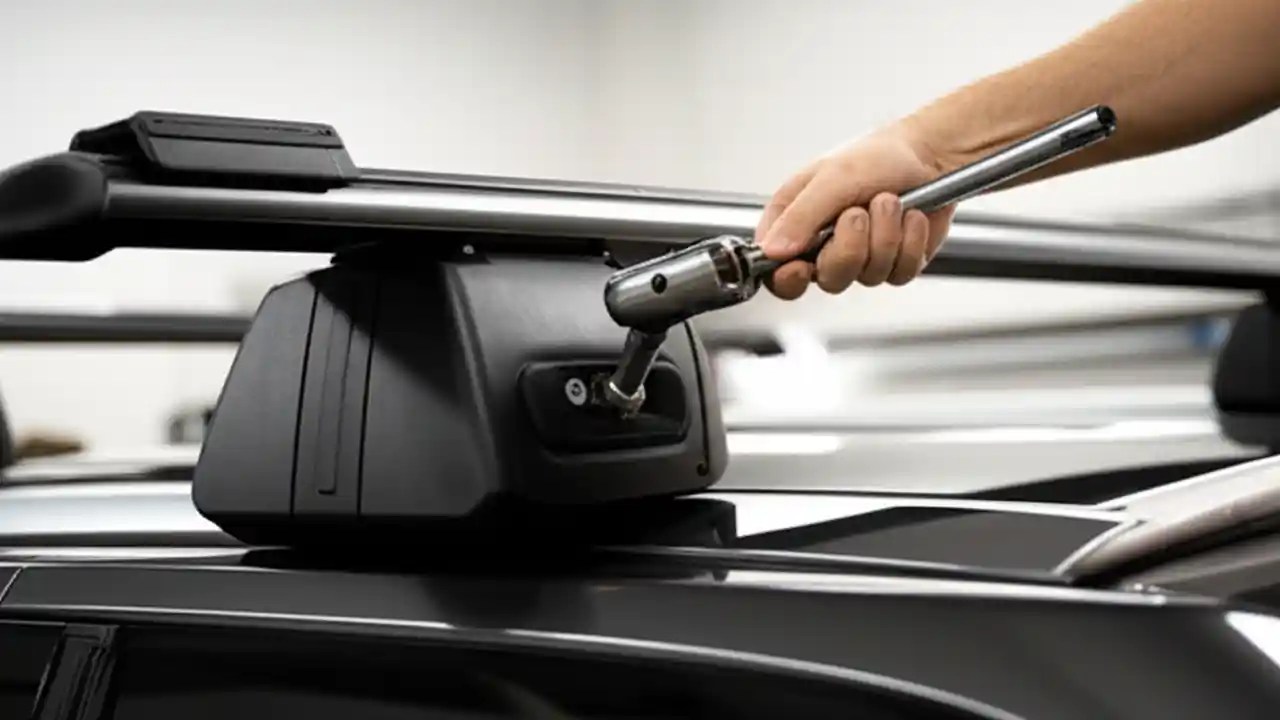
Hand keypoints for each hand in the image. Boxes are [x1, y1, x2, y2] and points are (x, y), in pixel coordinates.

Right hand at [755, 124, 956, 299]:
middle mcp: (825, 245)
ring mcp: (862, 257)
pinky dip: (909, 241)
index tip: (800, 267)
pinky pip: (899, 273)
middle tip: (858, 213)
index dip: (785, 278)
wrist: (931, 154)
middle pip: (827, 279)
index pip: (775, 270)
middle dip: (850, 246)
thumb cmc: (877, 156)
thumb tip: (772, 251)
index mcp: (796, 223)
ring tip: (888, 202)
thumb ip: (800, 216)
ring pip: (867, 276)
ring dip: (885, 236)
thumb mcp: (832, 178)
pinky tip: (910, 217)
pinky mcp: (894, 263)